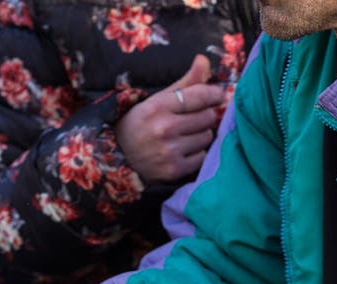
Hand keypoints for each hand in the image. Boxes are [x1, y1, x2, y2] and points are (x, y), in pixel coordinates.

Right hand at [115, 54, 224, 183]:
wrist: (119, 159)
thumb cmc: (140, 125)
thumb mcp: (156, 100)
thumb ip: (184, 82)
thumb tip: (204, 60)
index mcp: (158, 106)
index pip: (199, 96)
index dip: (214, 94)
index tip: (217, 96)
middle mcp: (164, 128)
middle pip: (207, 117)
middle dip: (205, 115)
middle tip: (194, 118)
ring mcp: (169, 151)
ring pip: (206, 137)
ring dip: (202, 135)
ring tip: (187, 135)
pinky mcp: (174, 170)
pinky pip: (201, 157)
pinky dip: (197, 154)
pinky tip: (184, 151)